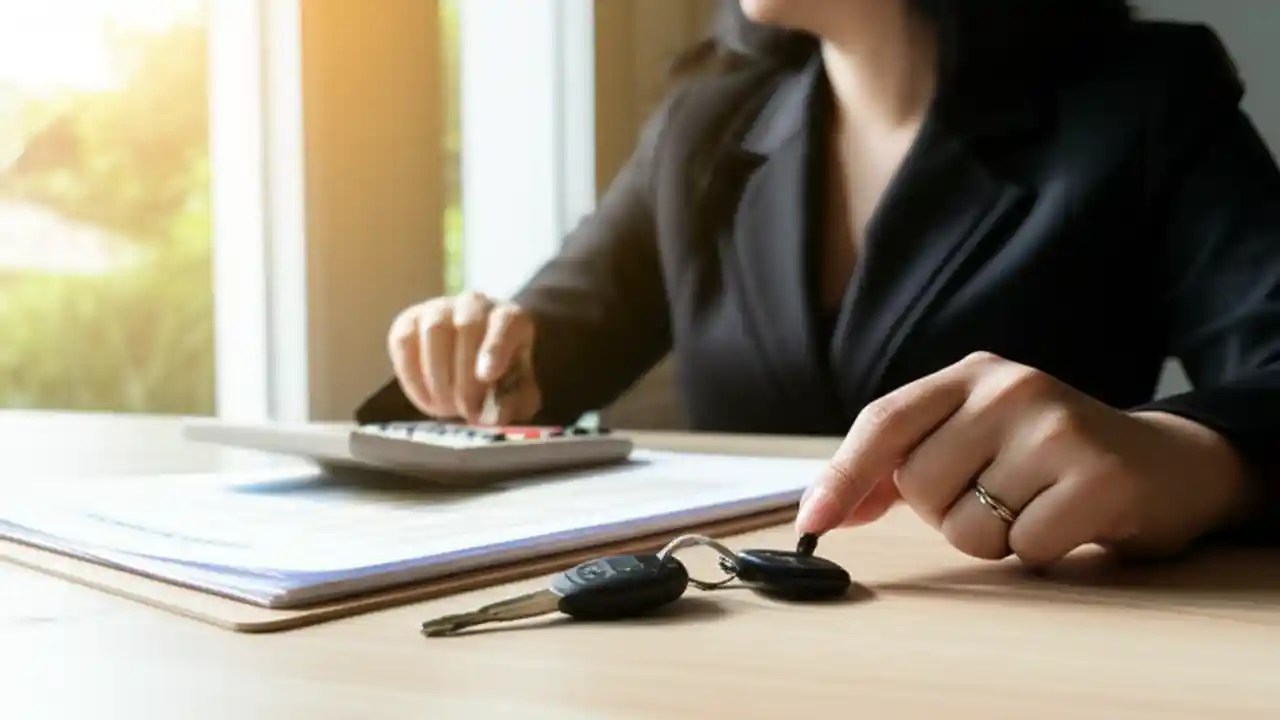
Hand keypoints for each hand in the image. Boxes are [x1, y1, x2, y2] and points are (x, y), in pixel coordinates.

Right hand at [386, 292, 540, 424]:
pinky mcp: (408, 321)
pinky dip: (412, 376)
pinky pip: (404, 342)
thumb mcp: (518, 394)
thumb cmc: (500, 378)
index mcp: (510, 317)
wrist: (470, 364)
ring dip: (438, 377)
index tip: (487, 376)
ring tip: (446, 407)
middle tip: (466, 410)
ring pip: (434, 331)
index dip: (495, 347)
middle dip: (465, 376)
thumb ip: (516, 403)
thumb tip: (494, 416)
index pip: (505, 322)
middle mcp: (475, 304)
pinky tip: (427, 399)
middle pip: (467, 327)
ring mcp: (438, 308)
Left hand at [797, 352, 1253, 563]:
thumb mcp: (972, 441)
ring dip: (994, 537)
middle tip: (1000, 493)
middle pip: (920, 486)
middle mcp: (1010, 387)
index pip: (885, 420)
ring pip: (967, 526)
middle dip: (948, 511)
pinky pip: (1022, 548)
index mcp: (971, 373)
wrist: (1161, 465)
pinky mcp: (1097, 475)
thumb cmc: (1044, 460)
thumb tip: (823, 508)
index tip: (814, 523)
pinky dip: (1037, 550)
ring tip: (1035, 505)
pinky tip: (1068, 520)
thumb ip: (896, 468)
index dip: (843, 475)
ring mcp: (1056, 426)